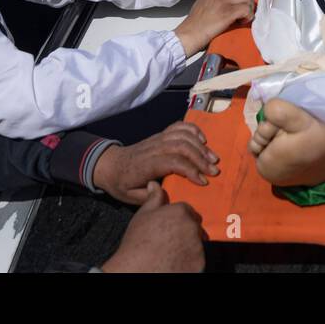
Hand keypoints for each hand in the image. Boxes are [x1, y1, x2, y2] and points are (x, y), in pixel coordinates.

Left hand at [93, 122, 219, 200]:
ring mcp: (157, 138)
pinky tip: (203, 139)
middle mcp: (153, 148)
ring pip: (182, 136)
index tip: (203, 182)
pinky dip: (193, 129)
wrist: (110, 165)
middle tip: (214, 171)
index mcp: (146, 165)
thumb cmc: (122, 184)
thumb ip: (148, 196)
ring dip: (200, 146)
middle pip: (181, 146)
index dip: (190, 170)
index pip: (172, 162)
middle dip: (200, 158)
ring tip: (213, 159)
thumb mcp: (130, 197)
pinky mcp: (160, 135)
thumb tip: (164, 191)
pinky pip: (179, 126)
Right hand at [100, 184, 205, 272]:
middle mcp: (193, 227)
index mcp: (181, 211)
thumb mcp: (143, 215)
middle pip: (194, 226)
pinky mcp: (200, 262)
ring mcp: (198, 246)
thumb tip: (154, 184)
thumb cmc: (137, 241)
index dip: (177, 219)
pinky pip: (198, 258)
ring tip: (171, 252)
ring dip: (188, 246)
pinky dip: (190, 260)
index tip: (168, 227)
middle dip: (185, 231)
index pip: (186, 211)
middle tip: (169, 240)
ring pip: (197, 242)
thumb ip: (154, 199)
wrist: (137, 269)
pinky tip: (175, 262)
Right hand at [176, 0, 256, 55]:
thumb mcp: (205, 1)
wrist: (189, 33)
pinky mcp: (227, 13)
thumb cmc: (197, 22)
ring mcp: (223, 1)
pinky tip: (242, 21)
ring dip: (250, 8)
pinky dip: (248, 16)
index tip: (241, 2)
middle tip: (245, 10)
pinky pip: (247, 9)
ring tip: (243, 17)